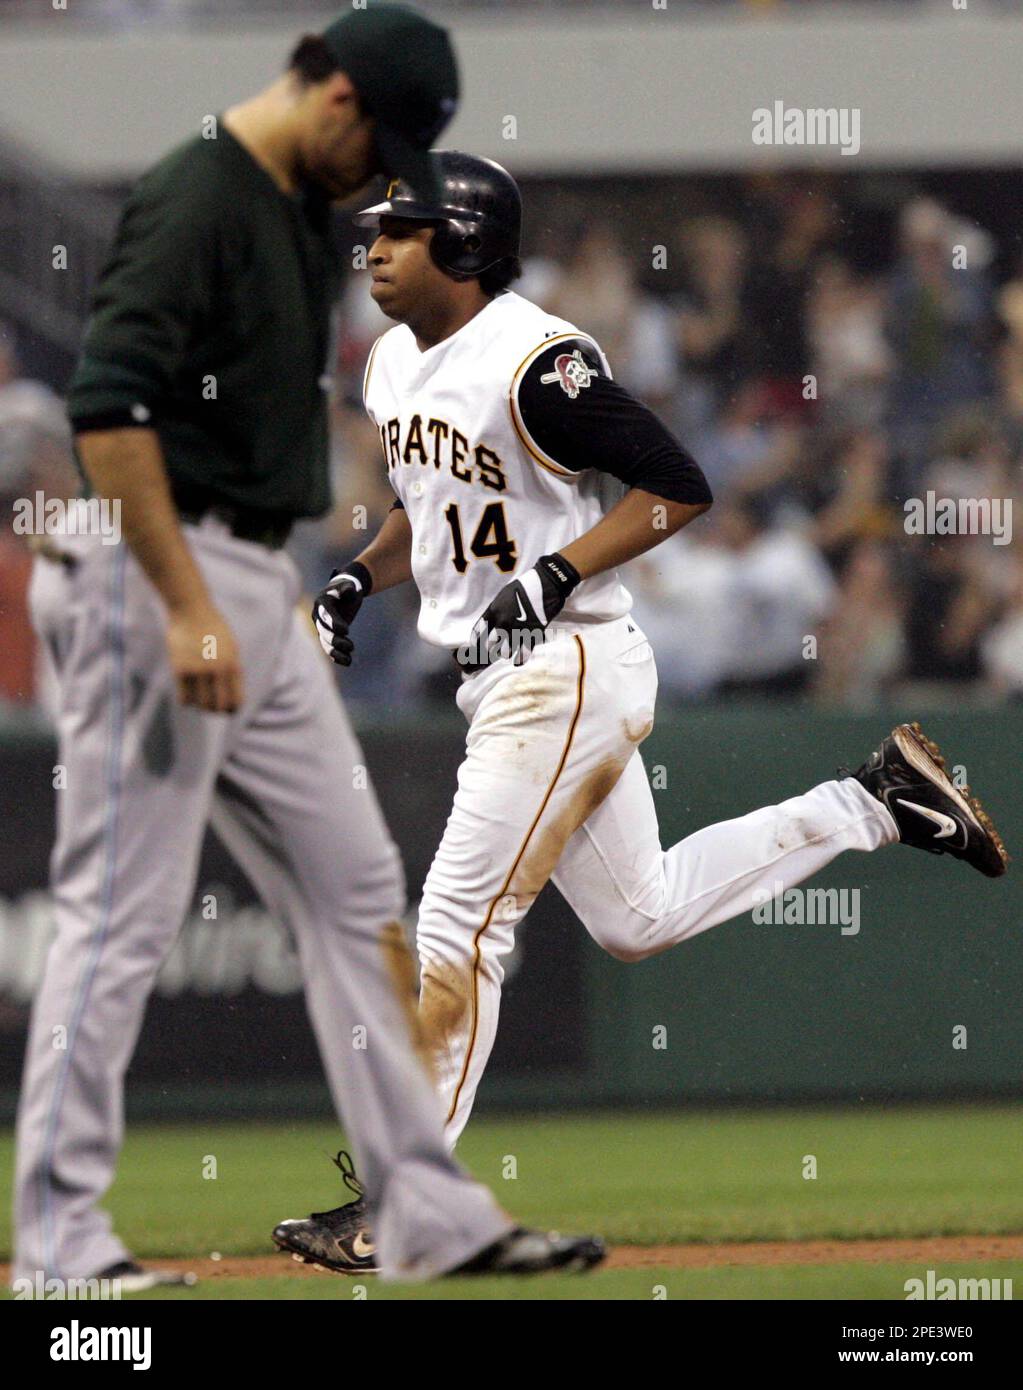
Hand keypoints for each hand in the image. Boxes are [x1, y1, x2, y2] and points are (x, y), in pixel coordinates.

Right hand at [166, 604, 243, 712]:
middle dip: (216, 710)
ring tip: (200, 699)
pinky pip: (184, 699)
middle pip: (218, 707)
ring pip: (201, 705)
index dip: (232, 709)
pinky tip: (189, 694)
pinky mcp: (180, 670)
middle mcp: (217, 670)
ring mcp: (198, 670)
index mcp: (233, 665)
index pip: (236, 700)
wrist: (191, 610)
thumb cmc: (213, 629)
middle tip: (212, 706)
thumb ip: (231, 670)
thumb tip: (230, 697)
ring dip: (201, 706)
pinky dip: (188, 701)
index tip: (228, 709)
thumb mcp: (231, 648)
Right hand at [312, 563, 370, 665]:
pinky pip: (329, 647)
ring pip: (325, 642)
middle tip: (351, 647)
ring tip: (349, 660)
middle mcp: (318, 616)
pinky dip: (337, 656)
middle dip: (336, 640)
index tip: (346, 630)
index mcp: (322, 603)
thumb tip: (349, 590)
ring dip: (336, 652)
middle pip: (324, 631)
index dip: (334, 623)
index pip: (325, 614)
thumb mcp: (349, 586)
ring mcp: (321, 627)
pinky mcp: (327, 635)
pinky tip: (347, 662)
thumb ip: (348, 588)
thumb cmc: (347, 589)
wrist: (343, 594)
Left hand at [466, 552, 579, 669]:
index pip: (478, 632)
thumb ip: (495, 611)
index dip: (476, 640)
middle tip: (494, 648)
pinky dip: (519, 660)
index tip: (476, 645)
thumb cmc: (525, 587)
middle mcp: (503, 622)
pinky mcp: (532, 635)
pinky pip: (523, 655)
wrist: (548, 583)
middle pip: (490, 646)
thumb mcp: (503, 595)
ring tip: (508, 650)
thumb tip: (491, 624)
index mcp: (494, 611)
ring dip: (505, 652)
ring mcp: (517, 630)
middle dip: (491, 648)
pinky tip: (518, 661)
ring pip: (505, 653)